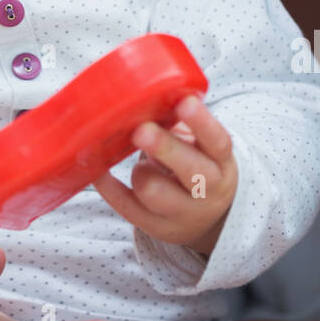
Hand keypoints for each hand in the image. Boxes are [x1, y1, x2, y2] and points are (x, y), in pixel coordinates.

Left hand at [93, 95, 237, 253]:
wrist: (207, 218)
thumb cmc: (197, 166)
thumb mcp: (202, 148)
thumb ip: (180, 125)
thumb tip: (147, 94)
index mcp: (221, 163)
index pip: (217, 142)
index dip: (202, 122)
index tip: (184, 102)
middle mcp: (207, 190)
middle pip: (189, 170)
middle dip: (164, 148)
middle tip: (141, 130)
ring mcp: (181, 213)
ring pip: (153, 191)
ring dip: (139, 171)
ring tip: (140, 162)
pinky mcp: (154, 226)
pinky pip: (126, 206)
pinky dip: (108, 186)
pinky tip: (98, 170)